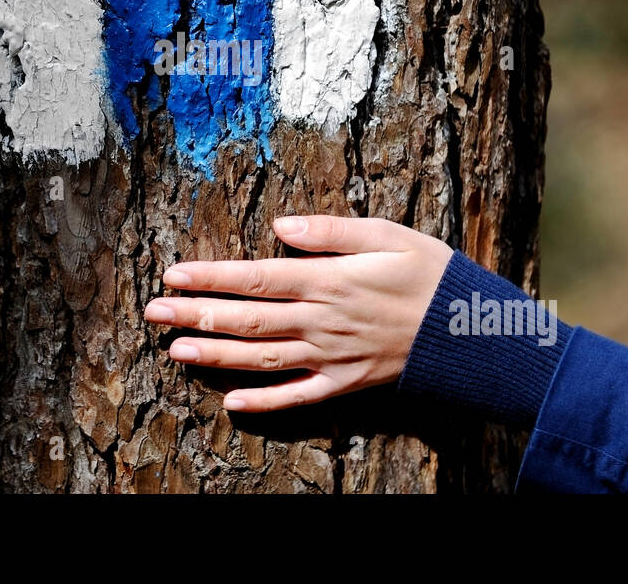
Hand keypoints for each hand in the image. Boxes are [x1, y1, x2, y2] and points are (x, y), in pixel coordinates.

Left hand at [144, 215, 452, 411]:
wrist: (475, 333)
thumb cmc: (431, 274)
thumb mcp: (388, 235)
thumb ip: (331, 230)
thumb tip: (281, 224)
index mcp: (330, 280)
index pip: (256, 277)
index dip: (211, 277)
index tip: (173, 274)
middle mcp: (323, 321)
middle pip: (248, 319)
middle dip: (196, 315)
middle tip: (152, 312)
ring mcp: (332, 358)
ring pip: (263, 358)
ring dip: (216, 356)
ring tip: (174, 350)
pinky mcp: (346, 384)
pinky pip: (298, 397)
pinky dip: (264, 402)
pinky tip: (231, 401)